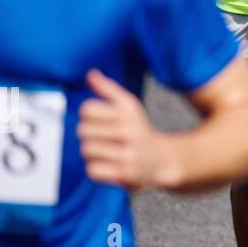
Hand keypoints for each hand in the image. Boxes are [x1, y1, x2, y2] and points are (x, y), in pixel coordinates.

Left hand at [78, 70, 174, 190]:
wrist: (163, 160)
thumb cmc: (140, 130)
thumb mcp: (129, 106)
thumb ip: (108, 88)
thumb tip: (90, 73)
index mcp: (129, 111)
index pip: (87, 109)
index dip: (89, 115)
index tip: (100, 120)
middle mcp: (130, 130)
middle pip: (83, 130)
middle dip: (89, 135)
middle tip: (103, 138)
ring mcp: (128, 152)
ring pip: (87, 149)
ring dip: (92, 152)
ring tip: (106, 151)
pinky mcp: (125, 173)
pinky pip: (93, 169)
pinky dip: (96, 168)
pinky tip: (108, 164)